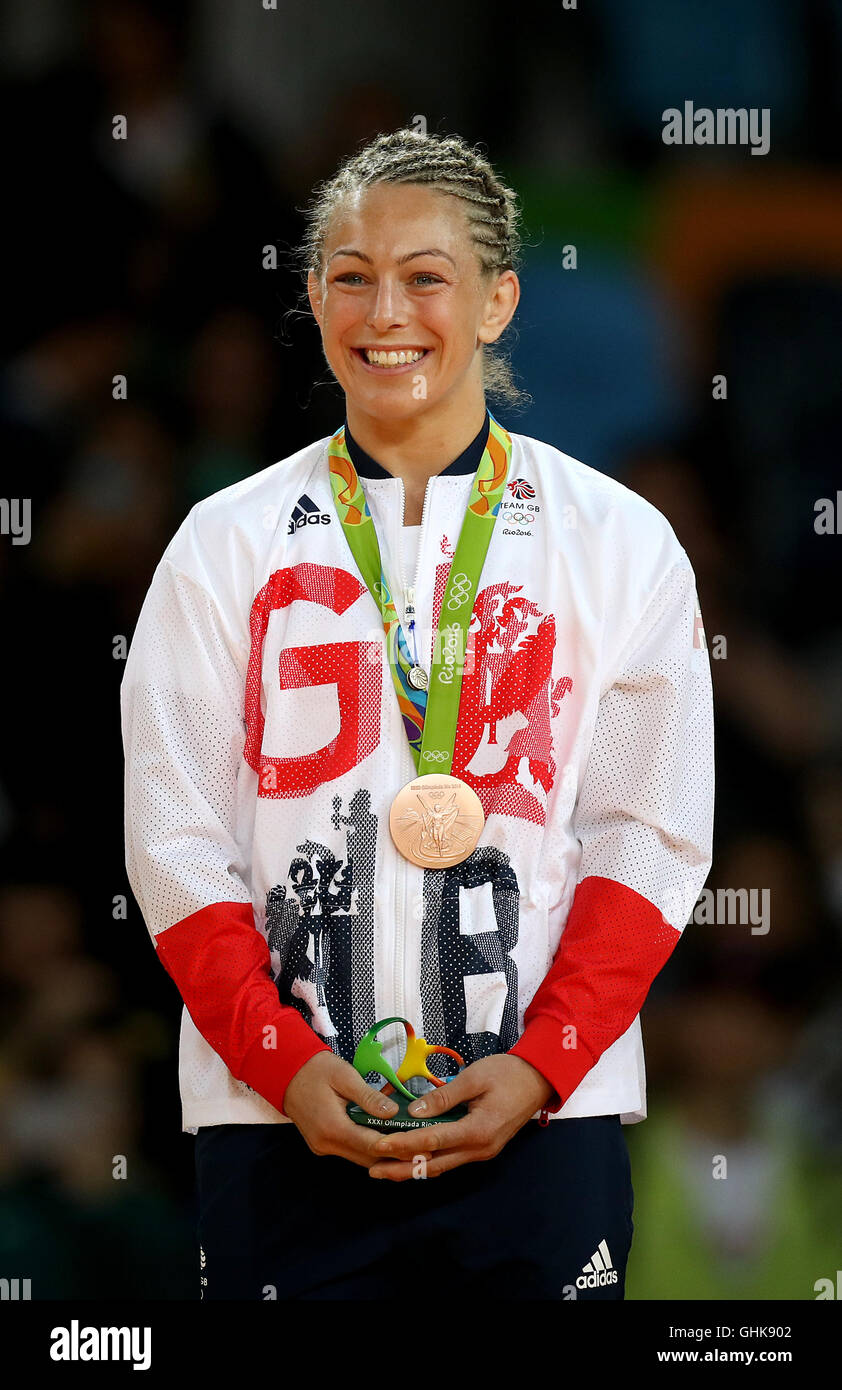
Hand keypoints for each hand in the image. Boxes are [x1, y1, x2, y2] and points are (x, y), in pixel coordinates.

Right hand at [282, 1051, 434, 1170]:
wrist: (286, 1071)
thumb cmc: (316, 1070)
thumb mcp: (345, 1076)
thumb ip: (369, 1097)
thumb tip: (393, 1113)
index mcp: (332, 1128)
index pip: (372, 1146)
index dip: (398, 1148)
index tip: (420, 1146)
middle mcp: (326, 1144)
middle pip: (368, 1158)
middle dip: (396, 1155)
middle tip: (423, 1150)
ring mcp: (323, 1147)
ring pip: (361, 1158)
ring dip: (384, 1154)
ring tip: (412, 1146)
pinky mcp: (323, 1144)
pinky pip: (352, 1151)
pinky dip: (370, 1148)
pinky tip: (388, 1139)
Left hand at [367, 1054, 553, 1181]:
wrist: (539, 1079)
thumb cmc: (508, 1073)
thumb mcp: (474, 1077)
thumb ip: (443, 1097)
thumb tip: (414, 1112)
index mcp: (478, 1130)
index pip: (432, 1142)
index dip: (403, 1144)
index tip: (378, 1144)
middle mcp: (479, 1149)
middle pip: (434, 1165)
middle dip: (402, 1168)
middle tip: (373, 1170)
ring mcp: (482, 1152)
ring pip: (442, 1167)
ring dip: (413, 1169)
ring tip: (385, 1169)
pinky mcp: (482, 1148)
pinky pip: (451, 1160)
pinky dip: (429, 1162)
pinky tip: (412, 1160)